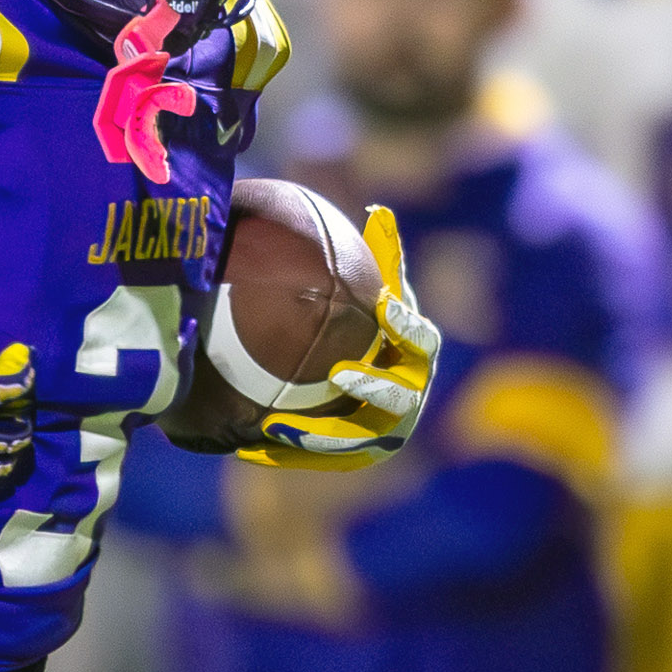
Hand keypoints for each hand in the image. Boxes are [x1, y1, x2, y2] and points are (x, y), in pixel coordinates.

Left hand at [243, 205, 441, 466]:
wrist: (356, 378)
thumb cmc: (370, 328)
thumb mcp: (374, 292)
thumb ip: (379, 258)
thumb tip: (378, 211)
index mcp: (417, 353)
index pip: (423, 340)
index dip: (407, 325)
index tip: (383, 306)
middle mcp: (409, 394)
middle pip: (400, 397)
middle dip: (374, 387)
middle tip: (340, 373)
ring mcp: (383, 431)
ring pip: (358, 440)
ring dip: (322, 434)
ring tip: (279, 425)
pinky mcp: (352, 455)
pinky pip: (320, 461)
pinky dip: (288, 456)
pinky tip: (248, 450)